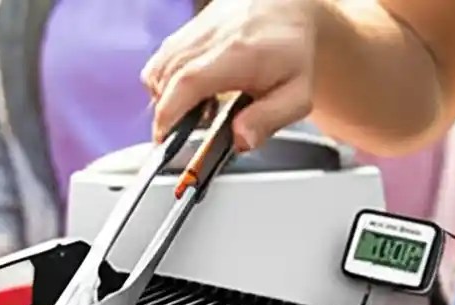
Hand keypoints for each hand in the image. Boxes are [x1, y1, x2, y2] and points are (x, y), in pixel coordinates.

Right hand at [142, 0, 324, 150]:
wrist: (287, 7)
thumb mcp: (296, 95)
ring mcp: (195, 31)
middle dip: (166, 113)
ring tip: (192, 110)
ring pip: (158, 69)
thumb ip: (268, 120)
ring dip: (165, 97)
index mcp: (237, 55)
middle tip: (182, 134)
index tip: (164, 139)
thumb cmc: (292, 49)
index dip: (169, 115)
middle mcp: (210, 39)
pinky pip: (162, 58)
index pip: (187, 84)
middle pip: (165, 79)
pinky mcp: (187, 30)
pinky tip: (190, 91)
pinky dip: (166, 81)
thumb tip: (240, 140)